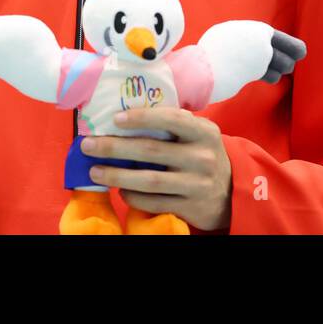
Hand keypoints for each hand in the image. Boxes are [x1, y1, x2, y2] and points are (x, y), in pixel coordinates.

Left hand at [82, 107, 232, 231]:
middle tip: (88, 145)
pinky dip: (133, 197)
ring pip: (149, 180)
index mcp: (204, 131)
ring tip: (95, 172)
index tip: (115, 118)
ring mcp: (197, 183)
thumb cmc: (204, 154)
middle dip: (114, 147)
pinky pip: (154, 202)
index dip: (141, 117)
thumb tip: (125, 117)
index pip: (170, 119)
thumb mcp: (199, 135)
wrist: (234, 192)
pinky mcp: (191, 207)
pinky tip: (121, 191)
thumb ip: (174, 124)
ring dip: (117, 176)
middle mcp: (202, 156)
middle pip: (151, 150)